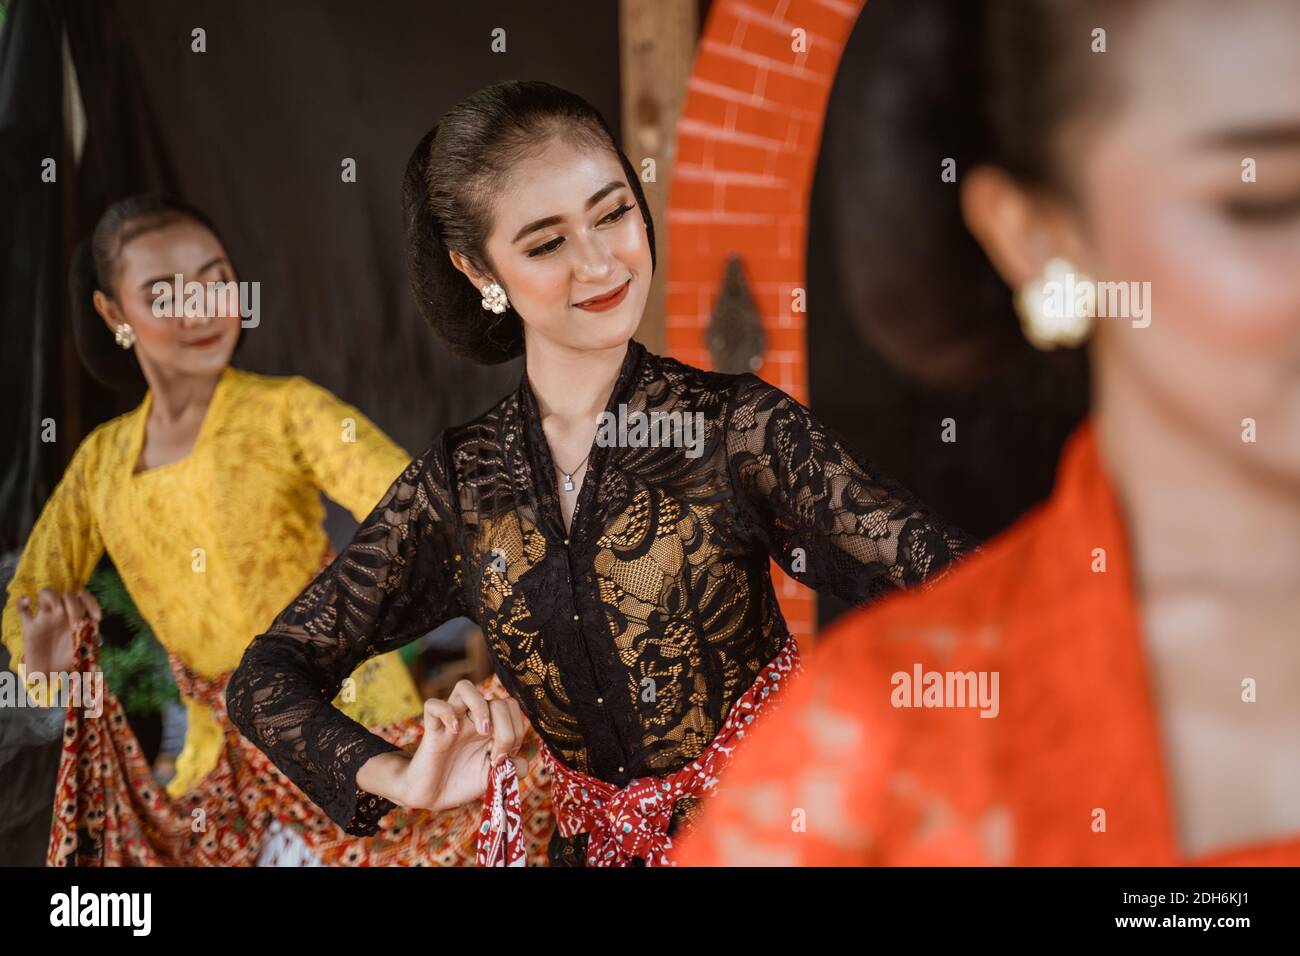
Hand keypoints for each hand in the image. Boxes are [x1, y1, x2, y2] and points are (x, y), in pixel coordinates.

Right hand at [16, 588, 99, 675]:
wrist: (49, 673)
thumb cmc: (68, 660)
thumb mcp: (85, 650)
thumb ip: (91, 639)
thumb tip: (96, 632)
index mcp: (76, 617)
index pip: (85, 598)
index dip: (92, 603)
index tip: (96, 618)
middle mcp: (62, 614)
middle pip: (68, 596)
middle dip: (74, 605)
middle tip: (75, 621)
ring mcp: (45, 618)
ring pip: (46, 594)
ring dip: (54, 598)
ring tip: (59, 612)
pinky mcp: (29, 628)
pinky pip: (22, 609)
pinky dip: (21, 601)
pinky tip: (28, 600)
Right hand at [394, 679, 528, 812]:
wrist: (432, 797)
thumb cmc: (462, 783)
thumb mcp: (492, 779)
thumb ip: (512, 770)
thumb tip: (523, 762)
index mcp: (489, 727)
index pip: (511, 708)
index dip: (517, 730)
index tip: (506, 757)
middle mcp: (472, 719)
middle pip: (496, 699)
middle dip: (505, 728)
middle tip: (495, 754)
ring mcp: (452, 721)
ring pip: (465, 687)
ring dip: (480, 707)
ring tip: (482, 731)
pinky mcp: (431, 730)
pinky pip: (433, 705)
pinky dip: (446, 713)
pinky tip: (454, 731)